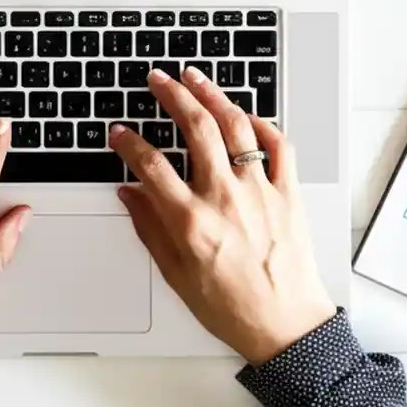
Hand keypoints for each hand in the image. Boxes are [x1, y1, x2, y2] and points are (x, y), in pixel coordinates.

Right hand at [110, 67, 335, 365]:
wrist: (285, 327)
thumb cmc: (232, 308)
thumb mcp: (176, 275)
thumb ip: (149, 228)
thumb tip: (129, 193)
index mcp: (192, 222)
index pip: (151, 165)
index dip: (129, 142)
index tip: (119, 132)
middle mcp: (226, 199)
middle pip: (195, 128)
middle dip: (172, 95)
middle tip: (158, 80)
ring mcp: (260, 192)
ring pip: (235, 126)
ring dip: (212, 95)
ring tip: (194, 78)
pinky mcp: (287, 193)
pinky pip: (278, 145)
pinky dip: (261, 124)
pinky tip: (244, 115)